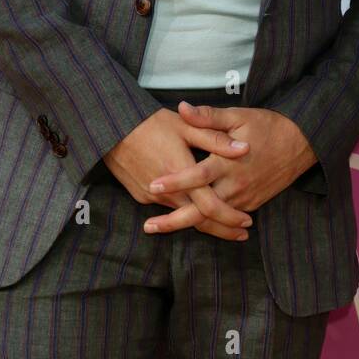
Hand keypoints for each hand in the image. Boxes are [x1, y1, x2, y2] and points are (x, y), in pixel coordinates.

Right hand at [102, 106, 253, 240]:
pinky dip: (184, 212)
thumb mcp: (186, 126)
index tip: (247, 223)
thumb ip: (215, 140)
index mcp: (182, 174)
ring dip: (204, 222)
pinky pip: (167, 208)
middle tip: (242, 234)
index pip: (211, 206)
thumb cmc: (151, 123)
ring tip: (224, 224)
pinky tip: (195, 209)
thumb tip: (244, 148)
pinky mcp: (141, 197)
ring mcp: (152, 198)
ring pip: (183, 216)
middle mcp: (168, 192)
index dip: (231, 217)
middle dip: (223, 229)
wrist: (111, 129)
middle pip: (199, 219)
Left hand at [140, 101, 318, 234]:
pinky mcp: (251, 204)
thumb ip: (208, 117)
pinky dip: (207, 221)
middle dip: (174, 221)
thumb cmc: (268, 126)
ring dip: (186, 224)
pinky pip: (225, 217)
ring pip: (212, 219)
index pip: (197, 177)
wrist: (302, 143)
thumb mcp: (238, 116)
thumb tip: (182, 107)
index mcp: (229, 162)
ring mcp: (244, 198)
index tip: (152, 185)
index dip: (175, 182)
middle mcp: (235, 185)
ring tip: (160, 226)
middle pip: (201, 210)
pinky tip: (188, 220)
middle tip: (148, 226)